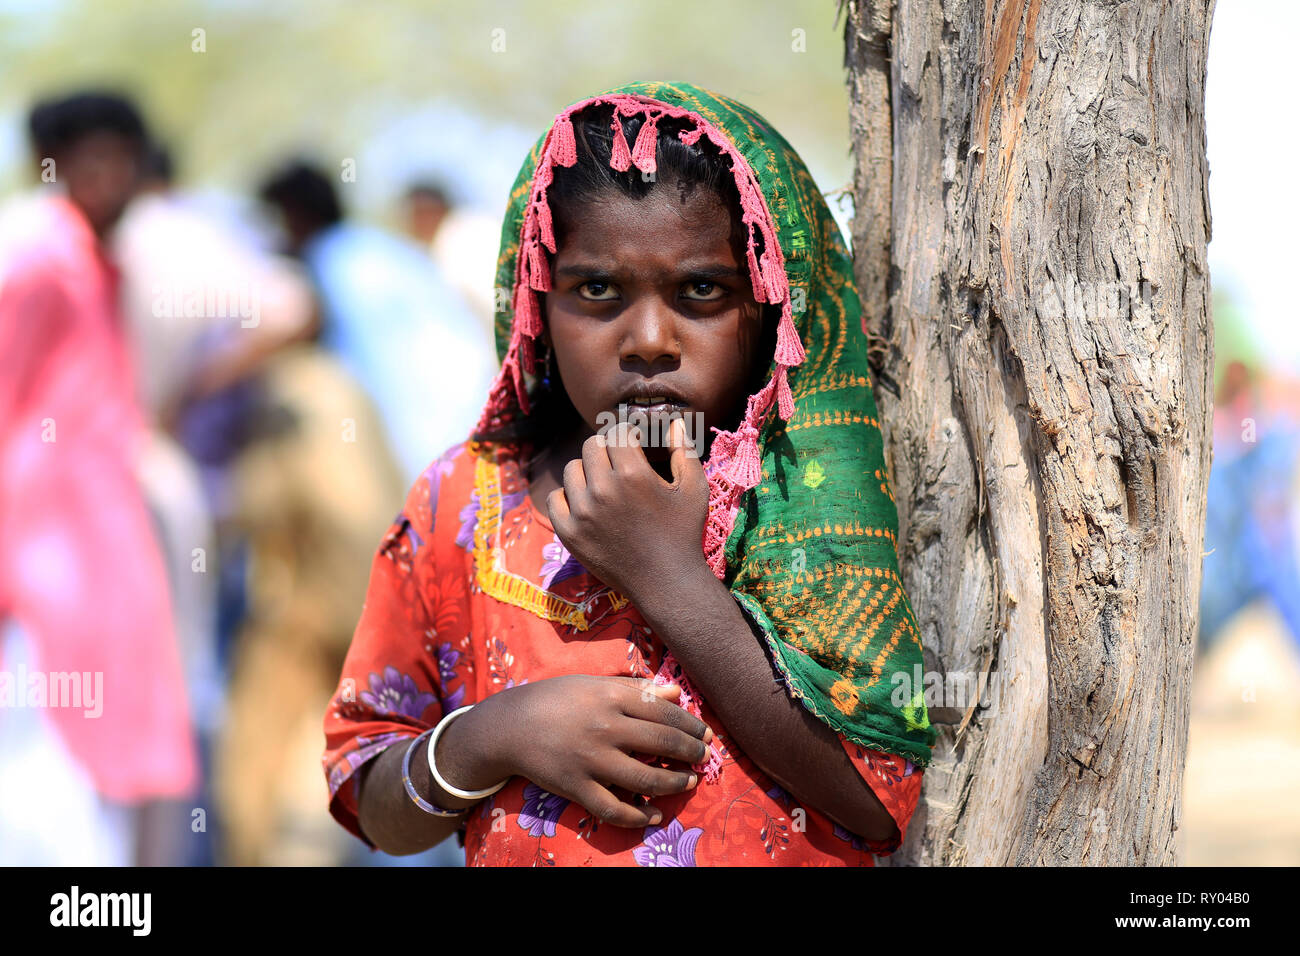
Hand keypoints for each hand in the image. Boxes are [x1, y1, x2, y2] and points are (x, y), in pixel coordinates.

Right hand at [486, 674, 713, 826]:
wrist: (508, 727)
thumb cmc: (554, 699)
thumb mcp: (593, 683)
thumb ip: (635, 689)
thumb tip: (675, 692)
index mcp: (611, 697)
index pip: (664, 712)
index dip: (691, 725)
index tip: (704, 733)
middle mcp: (605, 728)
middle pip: (663, 744)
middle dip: (692, 752)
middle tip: (703, 756)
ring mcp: (591, 761)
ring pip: (647, 780)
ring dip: (676, 783)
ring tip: (688, 781)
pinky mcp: (577, 788)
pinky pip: (615, 810)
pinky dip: (640, 817)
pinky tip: (655, 814)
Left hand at [547, 417, 708, 604]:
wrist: (666, 583)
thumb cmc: (683, 532)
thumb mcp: (694, 489)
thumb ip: (684, 451)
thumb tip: (674, 423)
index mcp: (633, 474)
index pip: (616, 433)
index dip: (627, 436)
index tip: (633, 447)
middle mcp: (603, 490)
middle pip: (591, 446)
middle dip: (606, 450)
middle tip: (619, 465)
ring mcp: (582, 513)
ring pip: (572, 469)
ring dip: (587, 472)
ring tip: (604, 486)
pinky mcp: (569, 534)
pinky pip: (556, 499)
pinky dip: (568, 497)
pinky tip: (587, 504)